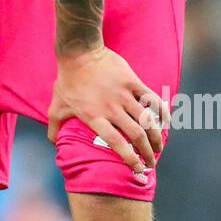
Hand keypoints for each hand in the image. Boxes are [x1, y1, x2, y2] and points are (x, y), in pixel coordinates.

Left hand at [46, 46, 166, 175]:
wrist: (79, 52)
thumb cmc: (68, 80)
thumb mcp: (56, 106)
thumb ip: (55, 127)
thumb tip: (53, 144)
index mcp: (94, 117)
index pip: (116, 143)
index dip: (130, 158)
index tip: (138, 169)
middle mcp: (111, 108)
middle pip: (136, 135)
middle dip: (148, 152)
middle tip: (152, 162)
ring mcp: (123, 94)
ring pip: (147, 119)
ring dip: (157, 136)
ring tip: (160, 147)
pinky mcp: (132, 81)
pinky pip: (152, 98)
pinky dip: (162, 111)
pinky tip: (167, 121)